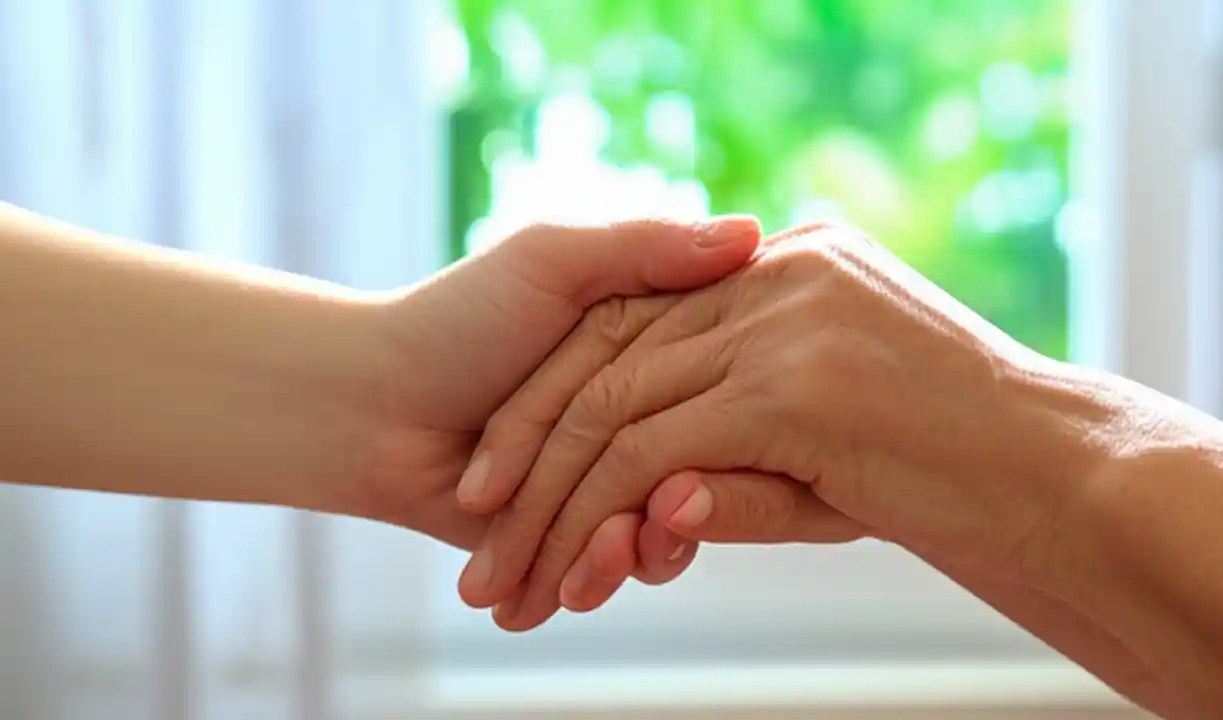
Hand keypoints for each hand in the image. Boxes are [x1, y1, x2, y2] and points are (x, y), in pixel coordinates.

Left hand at [349, 217, 757, 574]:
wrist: (368, 408)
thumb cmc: (455, 320)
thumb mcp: (553, 260)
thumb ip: (647, 248)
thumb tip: (753, 234)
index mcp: (653, 340)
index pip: (730, 381)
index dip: (737, 417)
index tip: (739, 439)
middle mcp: (644, 407)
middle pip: (705, 464)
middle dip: (685, 505)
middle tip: (661, 521)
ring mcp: (610, 473)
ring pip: (663, 525)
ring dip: (635, 553)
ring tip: (597, 567)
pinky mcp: (577, 531)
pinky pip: (615, 565)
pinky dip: (600, 577)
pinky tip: (571, 587)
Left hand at [458, 223, 1107, 629]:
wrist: (1070, 484)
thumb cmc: (957, 470)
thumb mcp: (831, 453)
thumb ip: (746, 456)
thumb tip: (667, 504)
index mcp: (783, 265)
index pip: (629, 322)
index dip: (554, 405)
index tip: (504, 483)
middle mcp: (775, 274)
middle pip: (604, 362)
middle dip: (530, 465)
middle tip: (487, 548)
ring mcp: (784, 321)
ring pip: (617, 410)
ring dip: (556, 506)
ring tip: (517, 587)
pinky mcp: (792, 383)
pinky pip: (660, 447)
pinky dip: (606, 515)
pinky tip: (586, 574)